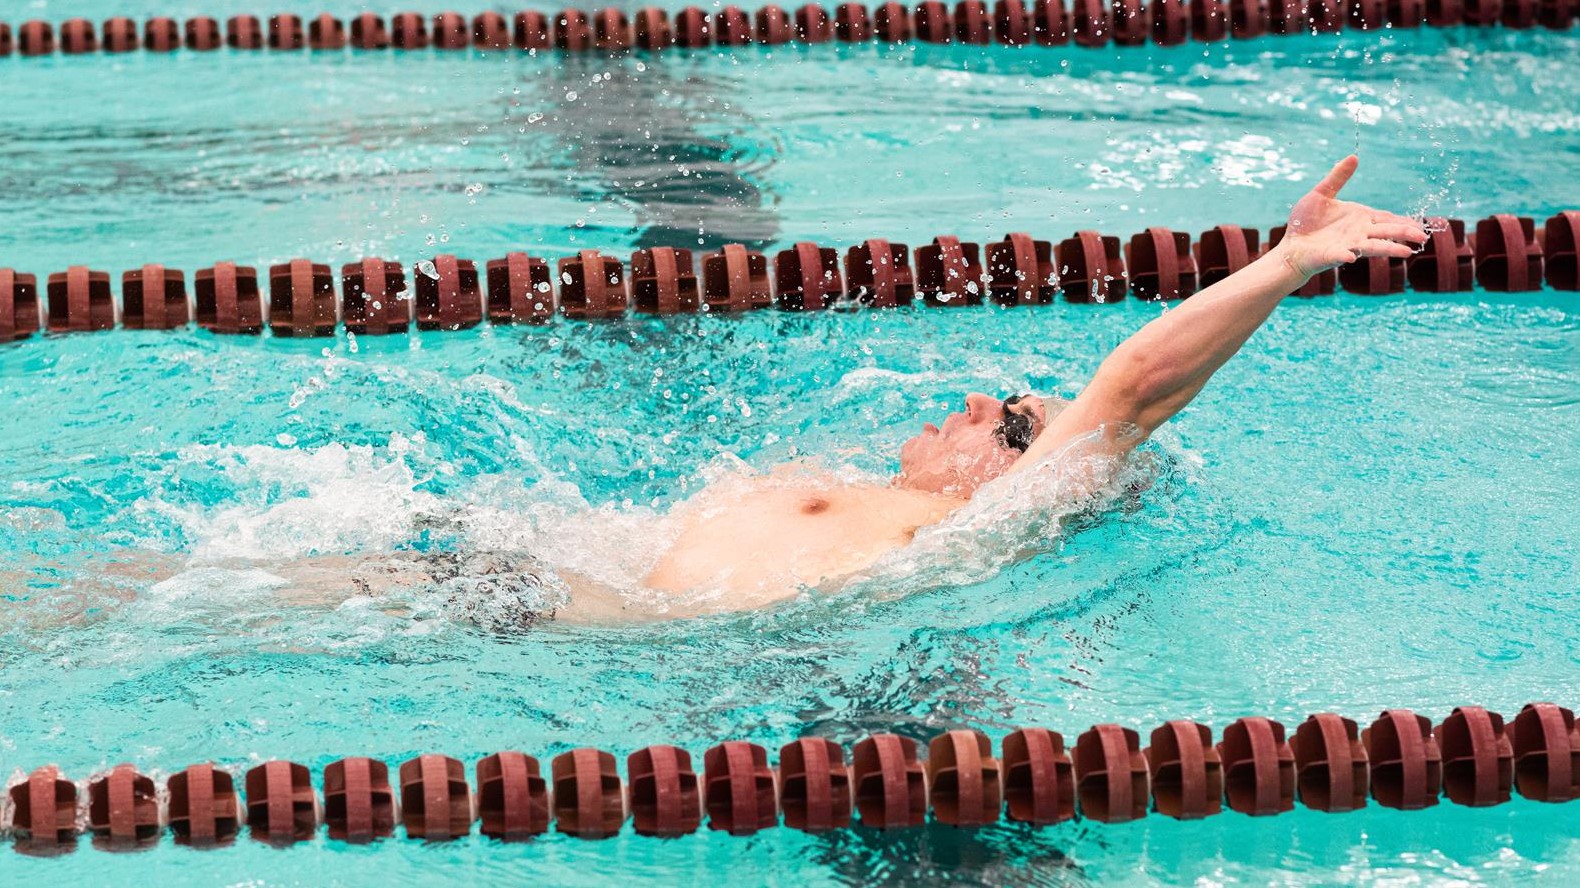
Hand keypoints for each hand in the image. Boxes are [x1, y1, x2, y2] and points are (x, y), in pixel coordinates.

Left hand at [1275, 156, 1428, 278]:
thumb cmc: (1306, 223)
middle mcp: (1358, 233)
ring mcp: (1346, 246)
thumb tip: (1354, 157)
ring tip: (1405, 252)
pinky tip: (1351, 257)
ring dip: (1388, 249)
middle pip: (1386, 232)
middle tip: (1421, 236)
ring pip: (1372, 247)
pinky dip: (1345, 256)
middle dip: (1403, 233)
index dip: (1402, 221)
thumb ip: (1337, 178)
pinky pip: (1340, 256)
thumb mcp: (1321, 194)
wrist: (1291, 245)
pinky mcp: (1331, 256)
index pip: (1386, 219)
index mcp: (1359, 219)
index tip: (1419, 225)